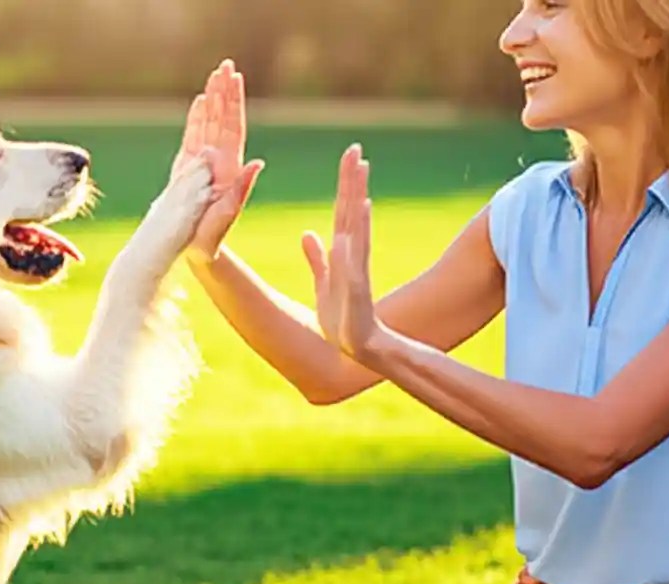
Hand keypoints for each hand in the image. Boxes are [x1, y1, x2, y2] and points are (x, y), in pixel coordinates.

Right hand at [173, 59, 264, 264]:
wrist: (195, 256)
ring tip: (214, 75)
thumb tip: (257, 164)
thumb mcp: (224, 219)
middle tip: (226, 65)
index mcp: (228, 171)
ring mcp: (205, 167)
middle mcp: (219, 165)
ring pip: (210, 127)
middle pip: (222, 121)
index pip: (232, 128)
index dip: (233, 103)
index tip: (234, 78)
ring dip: (212, 101)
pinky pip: (195, 139)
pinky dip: (197, 120)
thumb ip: (239, 192)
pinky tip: (200, 103)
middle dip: (224, 93)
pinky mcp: (191, 172)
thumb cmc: (208, 243)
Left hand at [302, 144, 385, 358]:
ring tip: (360, 174)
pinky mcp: (354, 288)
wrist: (355, 348)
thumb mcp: (325, 283)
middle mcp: (351, 255)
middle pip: (352, 210)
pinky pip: (353, 262)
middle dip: (353, 180)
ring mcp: (354, 269)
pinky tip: (354, 223)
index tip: (351, 154)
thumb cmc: (341, 318)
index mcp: (343, 252)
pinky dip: (354, 242)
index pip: (344, 209)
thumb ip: (317, 258)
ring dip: (357, 201)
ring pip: (355, 228)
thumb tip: (308, 233)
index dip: (347, 181)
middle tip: (356, 150)